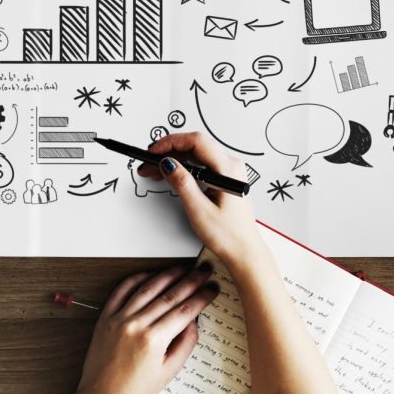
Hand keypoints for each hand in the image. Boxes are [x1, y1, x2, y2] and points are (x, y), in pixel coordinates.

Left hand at [66, 265, 218, 393]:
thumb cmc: (134, 390)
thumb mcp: (168, 372)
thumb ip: (185, 345)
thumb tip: (194, 321)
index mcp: (153, 340)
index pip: (184, 311)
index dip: (201, 297)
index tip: (212, 289)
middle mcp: (136, 325)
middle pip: (169, 295)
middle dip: (190, 281)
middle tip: (203, 271)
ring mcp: (119, 318)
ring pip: (147, 288)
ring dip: (167, 275)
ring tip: (181, 269)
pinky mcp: (106, 316)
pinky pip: (122, 290)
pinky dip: (136, 279)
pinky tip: (149, 274)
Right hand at [138, 132, 264, 271]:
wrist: (244, 251)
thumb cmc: (229, 236)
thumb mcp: (199, 210)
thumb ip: (182, 183)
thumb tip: (168, 163)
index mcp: (228, 170)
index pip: (196, 142)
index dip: (171, 143)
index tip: (153, 151)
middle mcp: (231, 166)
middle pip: (195, 145)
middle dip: (169, 151)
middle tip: (149, 162)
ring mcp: (228, 171)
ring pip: (196, 154)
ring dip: (174, 159)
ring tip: (154, 170)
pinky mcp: (224, 178)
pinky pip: (201, 164)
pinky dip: (184, 166)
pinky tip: (171, 174)